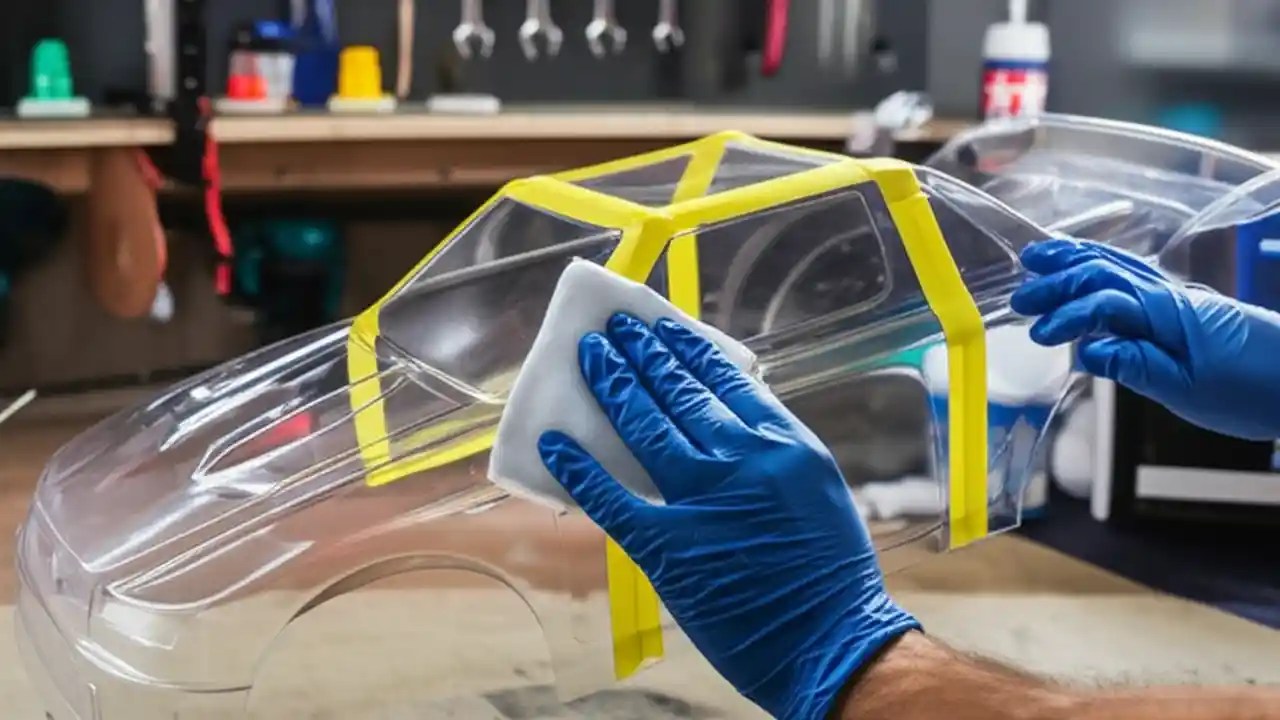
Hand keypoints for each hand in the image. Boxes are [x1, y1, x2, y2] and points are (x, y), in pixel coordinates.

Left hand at [537, 313, 918, 719]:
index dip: (684, 347)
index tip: (659, 326)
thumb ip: (772, 450)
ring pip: (647, 426)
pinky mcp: (669, 546)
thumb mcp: (817, 489)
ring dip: (613, 385)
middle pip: (679, 391)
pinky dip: (579, 468)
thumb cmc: (831, 572)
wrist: (832, 644)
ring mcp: (703, 501)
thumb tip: (727, 419)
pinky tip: (555, 443)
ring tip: (591, 356)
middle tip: (613, 329)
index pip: (725, 377)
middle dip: (641, 354)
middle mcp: (744, 460)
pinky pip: (613, 498)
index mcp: (785, 444)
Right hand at [1011, 238, 1279, 439]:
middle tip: (1020, 297)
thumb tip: (1087, 351)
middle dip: (1057, 279)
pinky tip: (1084, 271)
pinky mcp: (1182, 307)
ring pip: (1118, 264)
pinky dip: (1099, 266)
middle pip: (1104, 270)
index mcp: (1168, 315)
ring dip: (1074, 259)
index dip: (1067, 315)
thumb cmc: (1252, 391)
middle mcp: (1170, 296)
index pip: (1104, 301)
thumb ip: (1135, 367)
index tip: (1038, 336)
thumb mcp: (1188, 391)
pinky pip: (1131, 274)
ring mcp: (1176, 297)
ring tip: (1038, 259)